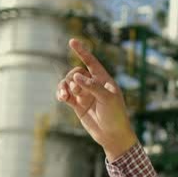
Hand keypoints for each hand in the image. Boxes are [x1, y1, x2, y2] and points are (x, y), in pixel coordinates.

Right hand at [56, 39, 136, 159]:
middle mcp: (93, 85)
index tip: (72, 41)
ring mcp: (85, 94)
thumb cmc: (115, 115)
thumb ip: (92, 86)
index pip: (91, 62)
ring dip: (64, 86)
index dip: (82, 51)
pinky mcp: (77, 105)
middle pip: (76, 73)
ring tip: (64, 96)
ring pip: (69, 83)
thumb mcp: (107, 99)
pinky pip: (65, 94)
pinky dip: (61, 93)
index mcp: (104, 80)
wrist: (112, 135)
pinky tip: (61, 98)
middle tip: (75, 91)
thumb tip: (76, 75)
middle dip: (72, 79)